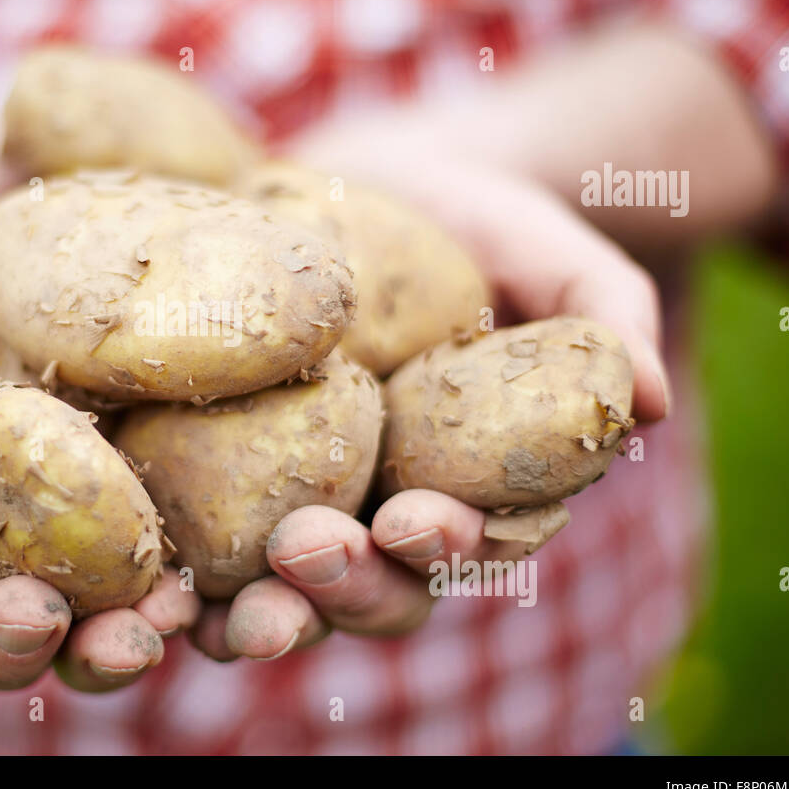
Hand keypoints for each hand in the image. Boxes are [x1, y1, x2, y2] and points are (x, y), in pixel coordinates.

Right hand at [0, 218, 200, 690]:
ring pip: (97, 618)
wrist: (62, 184)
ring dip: (113, 643)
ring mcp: (102, 521)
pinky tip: (260, 590)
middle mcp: (10, 519)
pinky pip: (209, 569)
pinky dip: (227, 595)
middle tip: (36, 613)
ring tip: (151, 634)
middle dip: (4, 628)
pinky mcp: (191, 498)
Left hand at [191, 129, 669, 661]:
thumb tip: (651, 399)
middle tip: (308, 552)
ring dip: (246, 610)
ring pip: (271, 590)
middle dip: (341, 586)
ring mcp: (287, 503)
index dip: (449, 548)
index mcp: (461, 486)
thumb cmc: (465, 216)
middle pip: (365, 587)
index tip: (422, 520)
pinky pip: (182, 539)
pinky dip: (161, 568)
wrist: (355, 178)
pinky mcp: (204, 473)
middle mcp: (375, 515)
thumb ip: (601, 311)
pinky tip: (136, 573)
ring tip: (209, 607)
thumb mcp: (541, 244)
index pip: (465, 546)